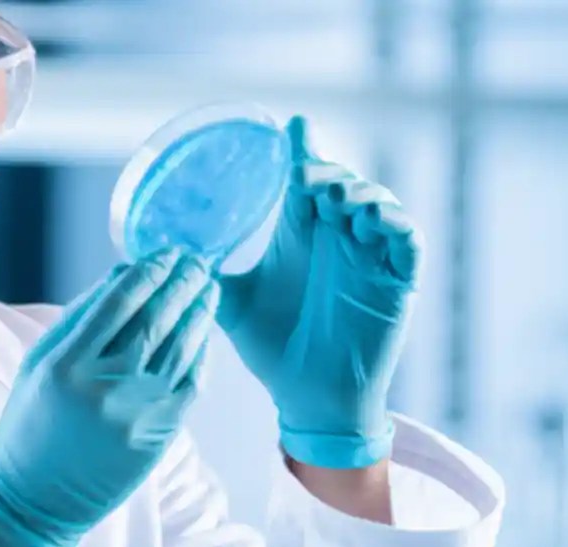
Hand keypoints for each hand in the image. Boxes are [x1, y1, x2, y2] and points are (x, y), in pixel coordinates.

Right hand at [0, 250, 216, 546]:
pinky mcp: (161, 434)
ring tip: (208, 286)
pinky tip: (203, 330)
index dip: (148, 271)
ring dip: (199, 311)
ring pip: (182, 347)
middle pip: (157, 318)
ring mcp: (140, 411)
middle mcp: (107, 385)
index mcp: (67, 364)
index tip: (164, 252)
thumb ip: (79, 319)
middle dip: (181, 282)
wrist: (36, 502)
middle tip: (196, 260)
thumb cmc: (29, 428)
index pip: (119, 301)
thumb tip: (123, 275)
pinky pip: (191, 382)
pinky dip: (201, 352)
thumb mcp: (38, 366)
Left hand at [218, 116, 423, 468]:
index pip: (304, 177)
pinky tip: (366, 221)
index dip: (302, 149)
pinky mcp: (399, 280)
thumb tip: (160, 250)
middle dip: (326, 170)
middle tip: (302, 174)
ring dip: (357, 190)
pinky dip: (392, 223)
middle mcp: (337, 236)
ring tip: (331, 196)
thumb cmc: (272, 348)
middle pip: (341, 181)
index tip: (291, 127)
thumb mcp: (233, 302)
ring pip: (376, 201)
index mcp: (301, 233)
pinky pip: (407, 239)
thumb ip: (209, 271)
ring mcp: (370, 256)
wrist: (307, 399)